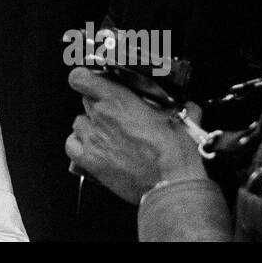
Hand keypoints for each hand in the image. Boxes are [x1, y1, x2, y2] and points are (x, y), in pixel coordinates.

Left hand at [65, 67, 205, 203]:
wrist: (170, 184)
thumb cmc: (174, 153)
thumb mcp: (180, 119)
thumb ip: (180, 108)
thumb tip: (189, 107)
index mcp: (118, 100)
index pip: (81, 77)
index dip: (84, 78)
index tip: (92, 80)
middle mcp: (101, 116)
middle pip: (85, 100)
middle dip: (98, 104)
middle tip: (115, 113)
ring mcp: (93, 138)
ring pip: (78, 122)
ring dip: (90, 125)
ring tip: (108, 133)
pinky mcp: (90, 160)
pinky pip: (71, 145)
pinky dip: (78, 144)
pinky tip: (92, 147)